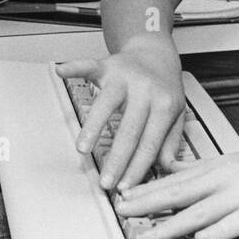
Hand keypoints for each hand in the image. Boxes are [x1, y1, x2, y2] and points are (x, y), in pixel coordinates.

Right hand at [55, 46, 185, 191]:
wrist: (156, 51)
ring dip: (93, 127)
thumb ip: (171, 141)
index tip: (126, 187)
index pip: (150, 143)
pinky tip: (61, 71)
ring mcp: (124, 77)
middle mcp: (145, 90)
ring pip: (106, 103)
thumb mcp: (177, 114)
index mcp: (164, 105)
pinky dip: (74, 67)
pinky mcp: (107, 65)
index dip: (137, 167)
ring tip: (82, 149)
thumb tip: (166, 169)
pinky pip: (88, 66)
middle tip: (105, 181)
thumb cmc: (164, 86)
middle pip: (129, 130)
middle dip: (116, 159)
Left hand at [113, 151, 238, 238]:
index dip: (147, 187)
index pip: (174, 178)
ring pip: (200, 209)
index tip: (123, 194)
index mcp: (218, 166)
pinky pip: (235, 222)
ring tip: (150, 235)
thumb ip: (207, 172)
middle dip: (147, 202)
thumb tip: (177, 172)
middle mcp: (225, 177)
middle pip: (179, 191)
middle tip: (121, 211)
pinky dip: (216, 231)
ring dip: (172, 224)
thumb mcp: (236, 163)